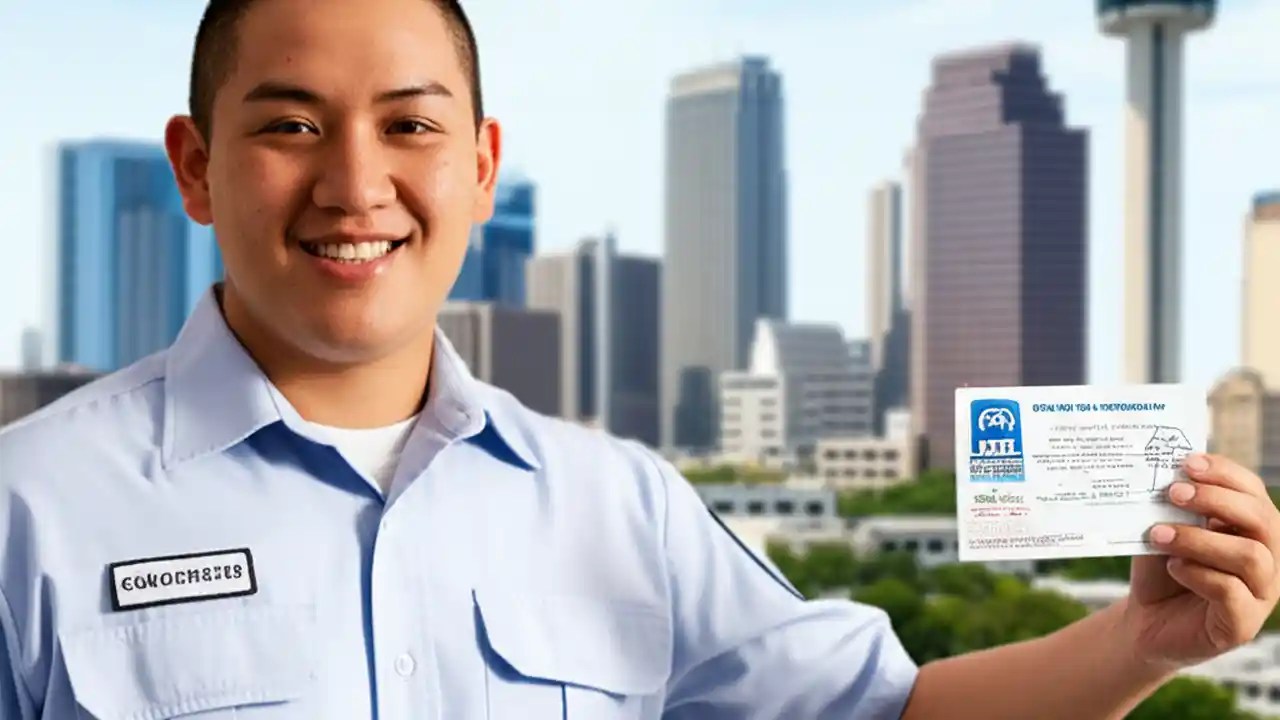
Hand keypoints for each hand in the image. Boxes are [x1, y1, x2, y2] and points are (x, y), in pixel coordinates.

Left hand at [1125, 453, 1279, 668]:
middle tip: (1173, 494)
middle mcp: (1267, 559)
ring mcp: (1261, 594)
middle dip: (1216, 500)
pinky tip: (1173, 567)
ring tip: (1158, 535)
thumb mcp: (1165, 528)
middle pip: (1263, 519)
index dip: (1225, 473)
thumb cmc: (1160, 568)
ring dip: (1200, 539)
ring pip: (1250, 556)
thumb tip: (1168, 471)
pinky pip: (1232, 592)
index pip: (1253, 491)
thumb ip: (1172, 506)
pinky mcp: (1243, 625)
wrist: (1145, 620)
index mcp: (1252, 529)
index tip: (1187, 463)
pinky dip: (1198, 574)